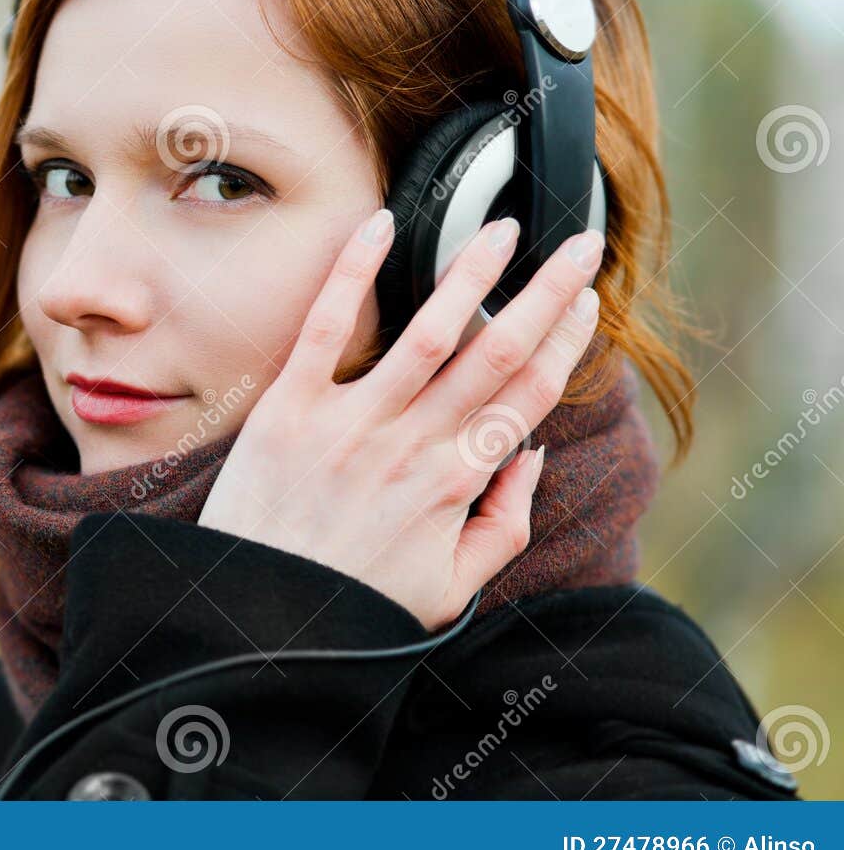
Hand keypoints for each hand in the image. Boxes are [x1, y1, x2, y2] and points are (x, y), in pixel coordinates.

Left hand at [196, 207, 603, 630]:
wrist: (261, 623)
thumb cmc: (355, 605)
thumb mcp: (452, 589)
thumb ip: (505, 525)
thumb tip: (531, 455)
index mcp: (455, 485)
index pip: (528, 396)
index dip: (565, 343)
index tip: (589, 302)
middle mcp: (412, 445)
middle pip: (497, 354)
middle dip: (547, 294)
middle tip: (582, 243)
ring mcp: (351, 422)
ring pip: (427, 333)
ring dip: (472, 274)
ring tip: (505, 228)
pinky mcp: (289, 408)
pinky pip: (326, 328)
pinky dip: (352, 273)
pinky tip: (381, 226)